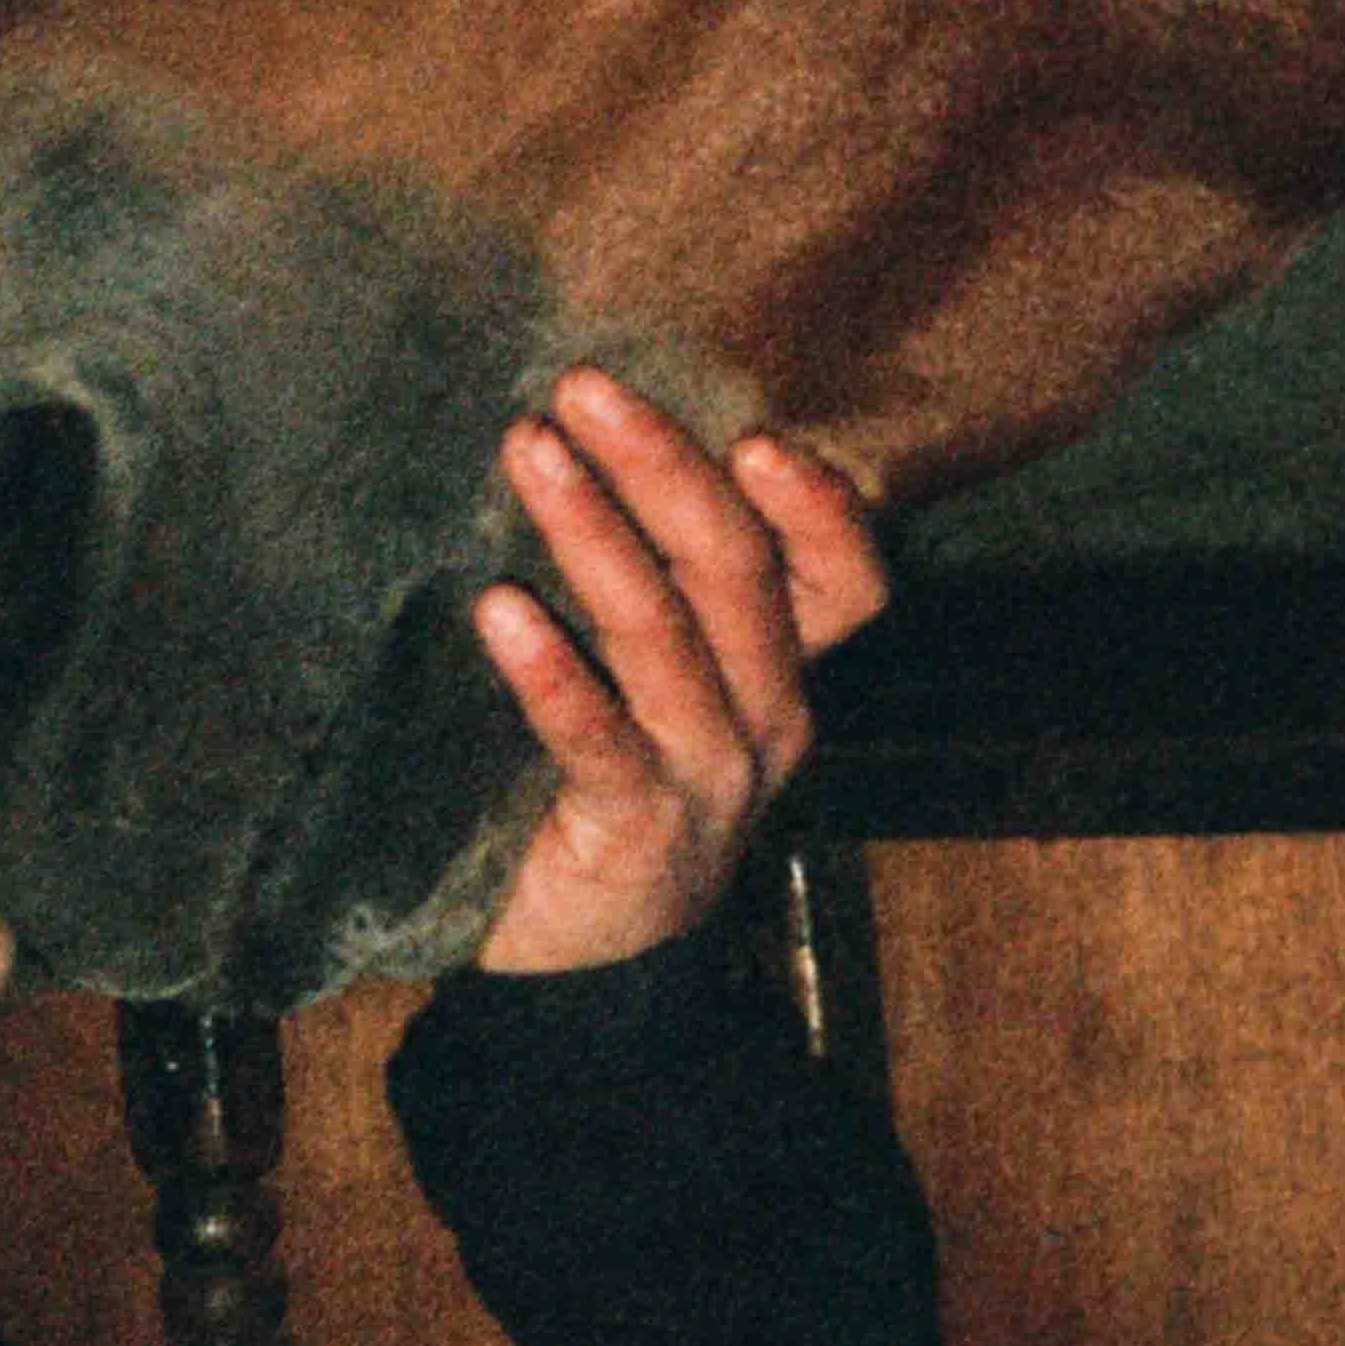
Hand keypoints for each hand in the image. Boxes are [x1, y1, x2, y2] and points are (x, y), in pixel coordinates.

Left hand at [467, 363, 888, 975]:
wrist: (578, 958)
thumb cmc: (599, 770)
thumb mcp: (647, 667)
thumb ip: (646, 575)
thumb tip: (573, 429)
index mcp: (779, 668)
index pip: (845, 580)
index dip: (818, 506)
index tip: (754, 433)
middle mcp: (764, 719)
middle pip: (740, 574)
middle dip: (663, 466)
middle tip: (583, 387)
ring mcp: (707, 781)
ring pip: (668, 636)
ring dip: (595, 533)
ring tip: (530, 453)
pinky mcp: (636, 836)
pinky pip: (598, 741)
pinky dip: (550, 671)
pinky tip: (498, 609)